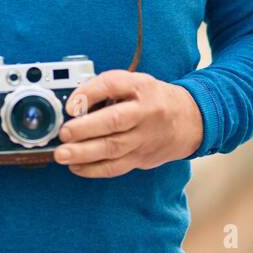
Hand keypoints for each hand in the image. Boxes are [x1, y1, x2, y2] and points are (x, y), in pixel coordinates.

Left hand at [53, 70, 203, 177]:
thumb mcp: (135, 82)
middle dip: (85, 129)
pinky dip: (94, 169)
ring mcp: (144, 138)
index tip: (71, 104)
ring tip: (62, 154)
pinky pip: (116, 167)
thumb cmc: (154, 99)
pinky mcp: (141, 158)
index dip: (90, 93)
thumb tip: (74, 104)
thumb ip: (105, 88)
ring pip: (113, 148)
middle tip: (64, 133)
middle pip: (114, 121)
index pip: (113, 84)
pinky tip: (76, 167)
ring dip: (84, 153)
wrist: (189, 121)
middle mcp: (144, 113)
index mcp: (141, 88)